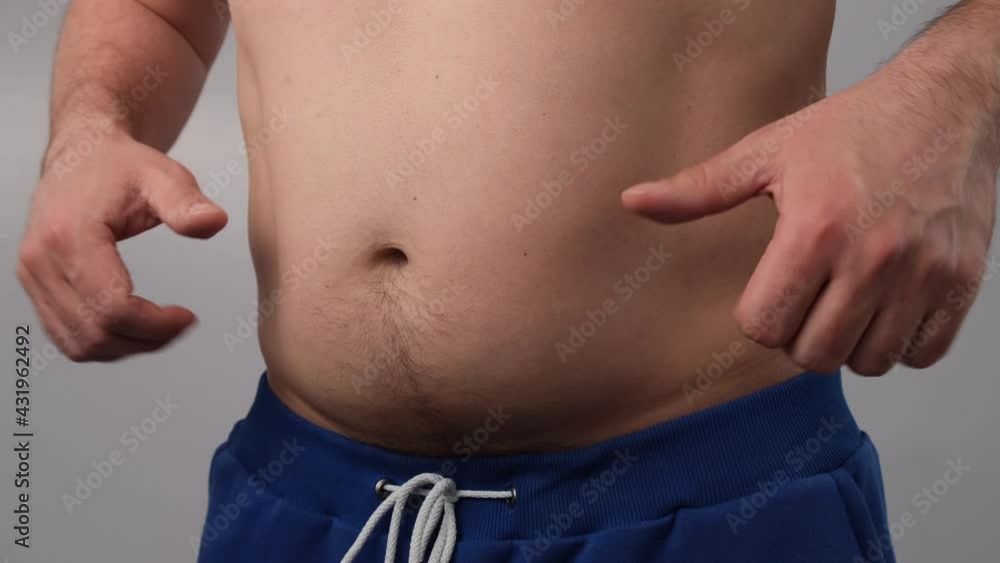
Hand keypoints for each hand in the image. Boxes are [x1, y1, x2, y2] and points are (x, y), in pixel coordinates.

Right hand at [17, 128, 227, 361]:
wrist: (81, 155)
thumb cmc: (118, 165)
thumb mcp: (161, 176)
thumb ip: (186, 202)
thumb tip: (214, 222)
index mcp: (69, 236)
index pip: (111, 307)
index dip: (155, 324)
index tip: (188, 317)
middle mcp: (42, 260)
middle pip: (96, 332)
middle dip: (146, 338)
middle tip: (180, 324)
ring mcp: (33, 276)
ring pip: (79, 343)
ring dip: (126, 346)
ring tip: (162, 327)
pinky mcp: (36, 285)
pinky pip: (67, 335)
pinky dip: (104, 342)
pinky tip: (135, 326)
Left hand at [621, 67, 997, 375]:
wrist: (945, 103)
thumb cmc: (850, 128)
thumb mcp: (766, 151)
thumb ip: (699, 190)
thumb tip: (633, 202)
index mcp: (815, 228)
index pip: (765, 327)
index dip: (759, 315)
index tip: (770, 288)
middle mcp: (873, 257)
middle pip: (814, 355)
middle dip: (799, 334)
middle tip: (807, 297)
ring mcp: (924, 273)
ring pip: (868, 363)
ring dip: (848, 343)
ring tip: (845, 299)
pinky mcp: (962, 282)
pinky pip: (921, 355)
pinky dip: (900, 343)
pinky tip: (887, 304)